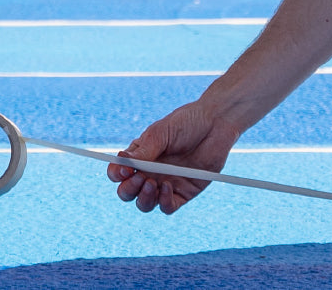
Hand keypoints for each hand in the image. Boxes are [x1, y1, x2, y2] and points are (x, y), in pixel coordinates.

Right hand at [107, 101, 237, 213]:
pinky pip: (168, 207)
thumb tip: (122, 162)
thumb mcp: (161, 133)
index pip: (119, 172)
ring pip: (145, 204)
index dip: (116, 174)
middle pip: (128, 193)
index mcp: (140, 157)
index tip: (124, 170)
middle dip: (129, 189)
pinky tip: (168, 187)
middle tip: (141, 177)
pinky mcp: (184, 193)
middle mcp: (150, 174)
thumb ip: (144, 151)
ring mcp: (165, 185)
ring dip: (144, 198)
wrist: (215, 124)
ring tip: (154, 183)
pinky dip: (164, 202)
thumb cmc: (186, 123)